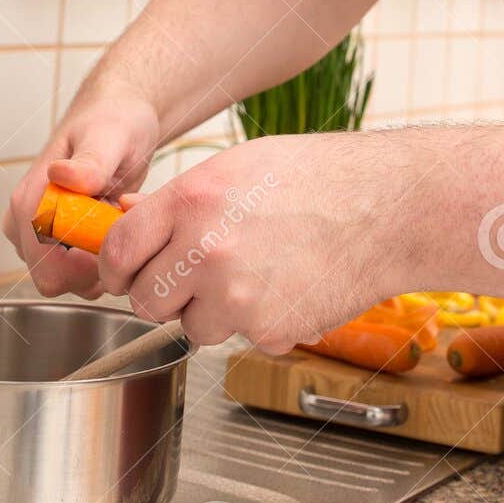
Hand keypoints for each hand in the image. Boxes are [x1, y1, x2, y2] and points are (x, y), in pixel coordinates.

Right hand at [3, 87, 160, 297]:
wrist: (121, 117)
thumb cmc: (113, 121)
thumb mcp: (110, 135)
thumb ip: (90, 161)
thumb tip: (61, 176)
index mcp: (30, 200)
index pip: (43, 265)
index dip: (83, 268)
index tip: (116, 241)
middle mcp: (26, 222)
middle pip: (54, 279)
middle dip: (93, 266)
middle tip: (122, 226)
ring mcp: (40, 234)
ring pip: (68, 280)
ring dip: (100, 261)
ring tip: (120, 220)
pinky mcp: (58, 241)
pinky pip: (80, 272)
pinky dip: (103, 257)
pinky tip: (116, 225)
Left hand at [97, 132, 411, 351]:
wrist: (386, 208)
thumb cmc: (318, 177)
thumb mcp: (238, 165)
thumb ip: (181, 198)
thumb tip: (130, 216)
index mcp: (192, 200)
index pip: (118, 250)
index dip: (116, 265)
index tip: (123, 271)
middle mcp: (206, 250)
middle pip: (145, 299)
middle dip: (164, 292)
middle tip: (195, 275)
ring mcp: (236, 297)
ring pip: (193, 326)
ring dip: (214, 310)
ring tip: (258, 272)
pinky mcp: (267, 331)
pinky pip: (243, 338)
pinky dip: (261, 321)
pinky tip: (289, 285)